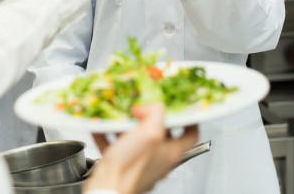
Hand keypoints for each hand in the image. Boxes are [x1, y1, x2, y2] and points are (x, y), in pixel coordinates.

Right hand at [84, 105, 198, 193]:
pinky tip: (101, 129)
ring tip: (120, 118)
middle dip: (151, 119)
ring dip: (128, 127)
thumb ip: (156, 114)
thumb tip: (152, 107)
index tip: (182, 109)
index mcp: (172, 153)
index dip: (189, 120)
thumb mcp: (149, 133)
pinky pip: (118, 149)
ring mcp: (142, 166)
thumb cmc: (131, 166)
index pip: (191, 135)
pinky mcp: (125, 169)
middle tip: (143, 109)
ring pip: (138, 141)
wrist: (108, 187)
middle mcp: (160, 161)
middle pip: (162, 135)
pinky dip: (110, 137)